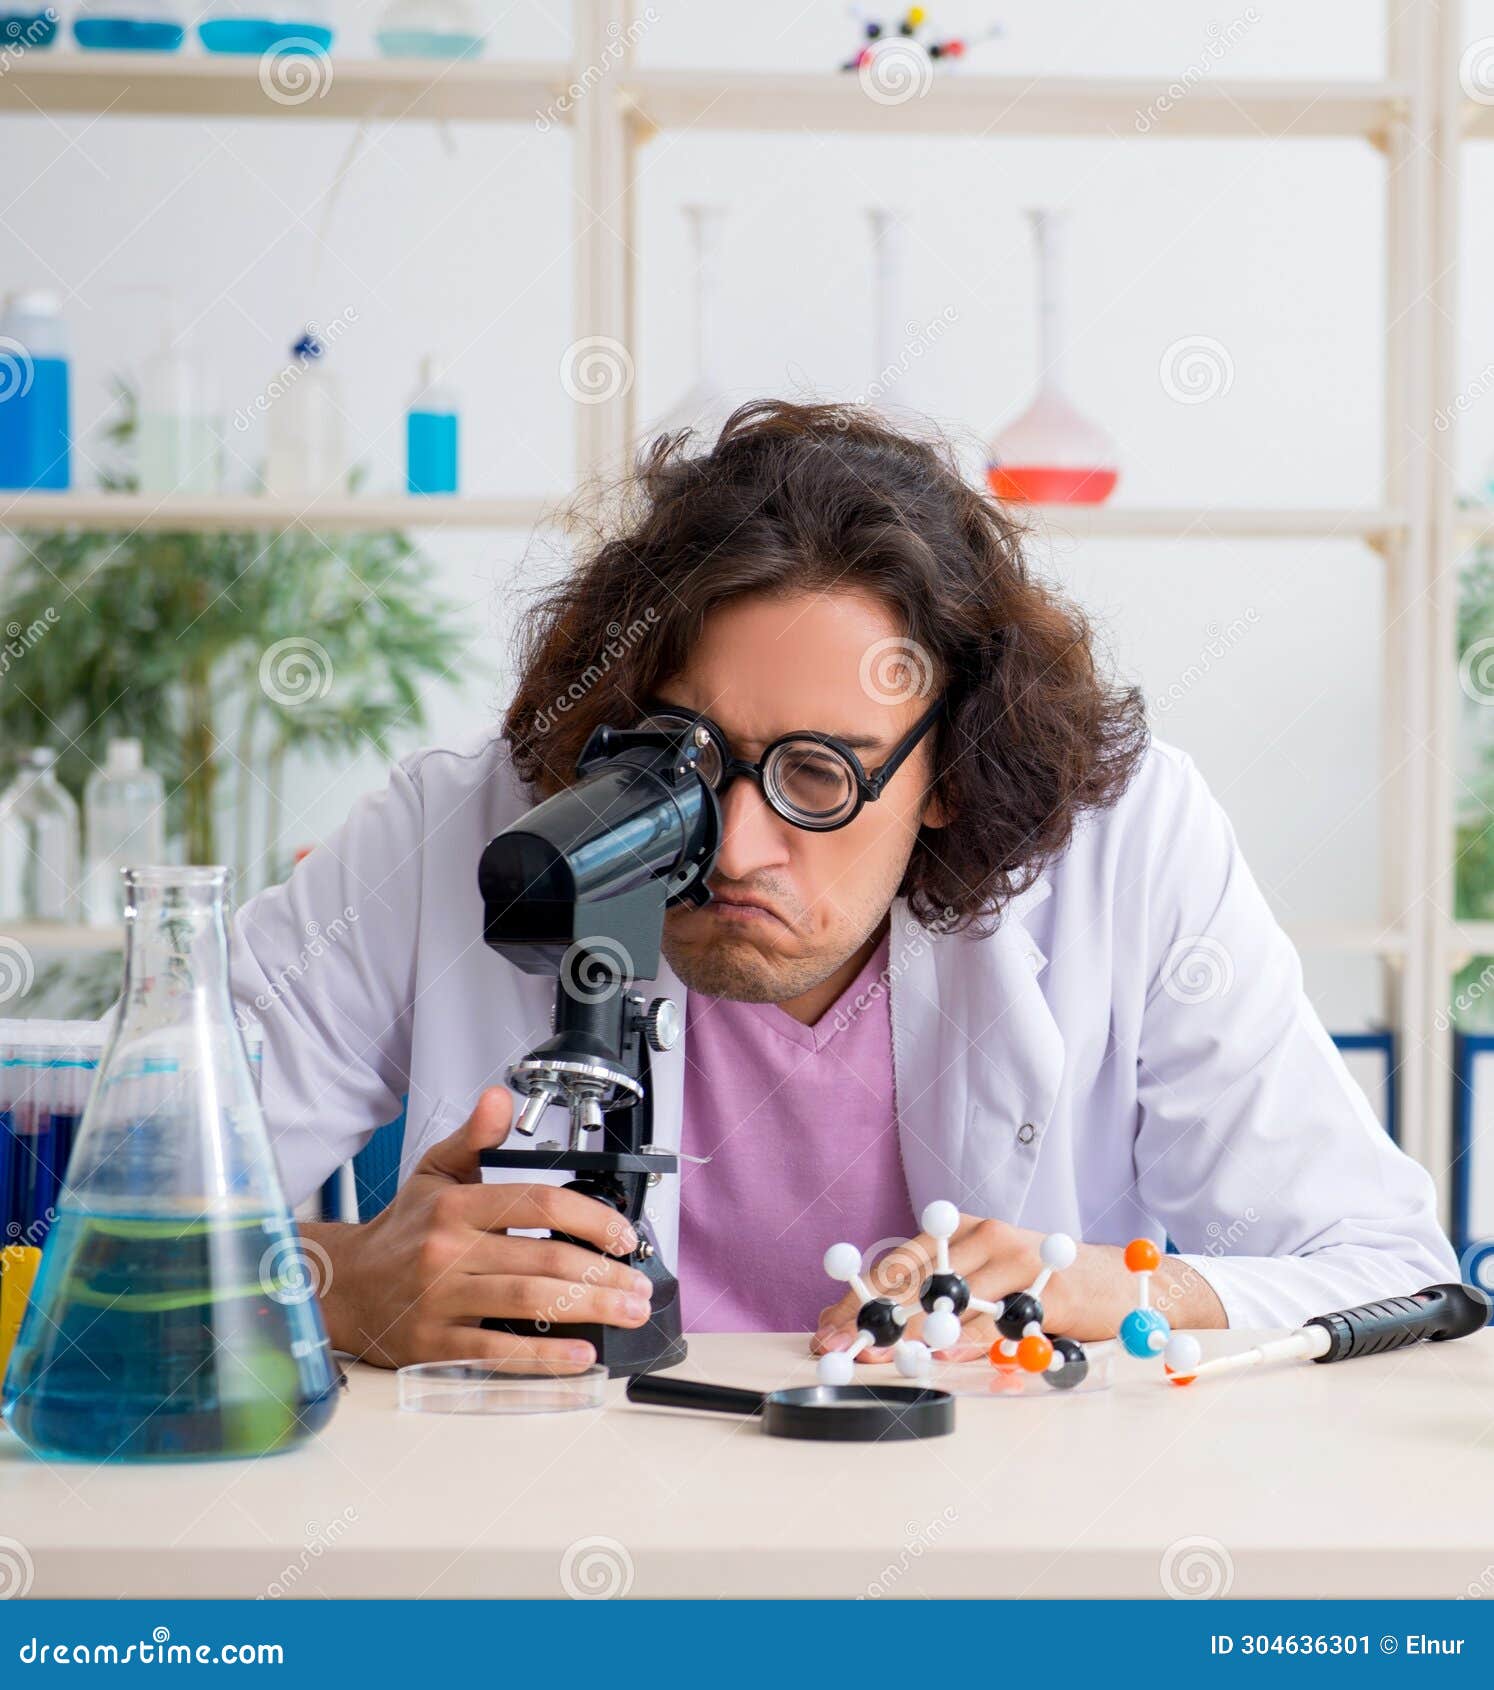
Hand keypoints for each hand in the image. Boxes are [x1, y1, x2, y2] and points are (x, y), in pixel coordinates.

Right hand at [303, 1087, 654, 1371]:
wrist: (345, 1286)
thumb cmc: (402, 1230)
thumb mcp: (434, 1171)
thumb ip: (475, 1136)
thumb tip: (499, 1098)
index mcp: (456, 1206)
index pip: (537, 1203)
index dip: (590, 1218)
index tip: (623, 1236)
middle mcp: (448, 1251)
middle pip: (542, 1259)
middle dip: (603, 1274)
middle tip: (639, 1287)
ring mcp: (440, 1300)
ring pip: (527, 1303)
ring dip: (588, 1310)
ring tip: (626, 1312)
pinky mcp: (433, 1345)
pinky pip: (496, 1353)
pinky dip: (543, 1358)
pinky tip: (580, 1357)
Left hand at [810, 1213, 1223, 1361]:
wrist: (1115, 1282)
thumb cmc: (1036, 1289)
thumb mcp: (977, 1285)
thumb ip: (925, 1300)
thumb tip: (854, 1324)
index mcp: (959, 1230)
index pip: (897, 1262)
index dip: (858, 1297)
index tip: (828, 1330)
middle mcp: (982, 1235)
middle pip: (914, 1278)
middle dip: (872, 1316)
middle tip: (843, 1349)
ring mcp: (1017, 1257)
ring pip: (950, 1299)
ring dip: (909, 1333)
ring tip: (877, 1357)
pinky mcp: (1047, 1288)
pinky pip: (996, 1321)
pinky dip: (966, 1343)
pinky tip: (940, 1359)